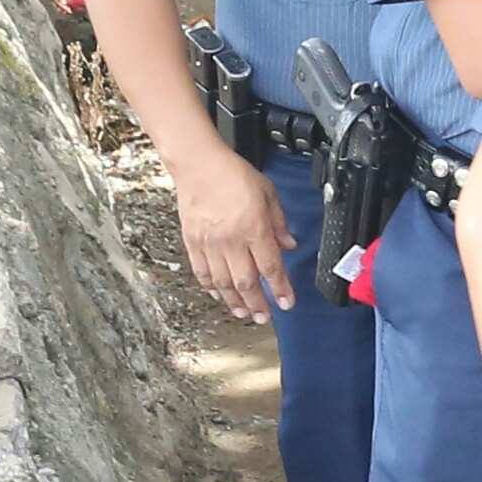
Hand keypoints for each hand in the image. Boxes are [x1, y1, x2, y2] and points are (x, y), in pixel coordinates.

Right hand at [170, 136, 294, 321]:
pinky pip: (202, 271)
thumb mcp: (268, 194)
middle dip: (257, 304)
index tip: (288, 303)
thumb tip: (289, 246)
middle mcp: (231, 240)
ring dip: (234, 301)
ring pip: (222, 282)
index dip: (280, 288)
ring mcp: (209, 243)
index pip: (271, 267)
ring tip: (244, 313)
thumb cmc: (234, 174)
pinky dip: (211, 287)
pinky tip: (219, 295)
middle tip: (265, 318)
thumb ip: (279, 223)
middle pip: (246, 281)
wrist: (198, 164)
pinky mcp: (192, 241)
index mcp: (254, 228)